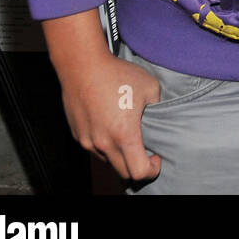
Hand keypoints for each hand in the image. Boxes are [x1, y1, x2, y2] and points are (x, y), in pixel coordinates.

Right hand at [44, 11, 161, 180]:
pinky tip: (112, 127)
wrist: (82, 66)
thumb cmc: (116, 75)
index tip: (156, 157)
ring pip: (107, 161)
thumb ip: (158, 107)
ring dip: (120, 156)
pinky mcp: (78, 135)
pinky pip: (94, 149)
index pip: (138, 172)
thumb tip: (160, 116)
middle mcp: (103, 143)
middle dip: (137, 167)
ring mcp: (87, 140)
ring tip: (129, 136)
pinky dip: (106, 146)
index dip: (151, 169)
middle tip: (146, 151)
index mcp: (124, 135)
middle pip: (123, 172)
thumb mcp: (150, 87)